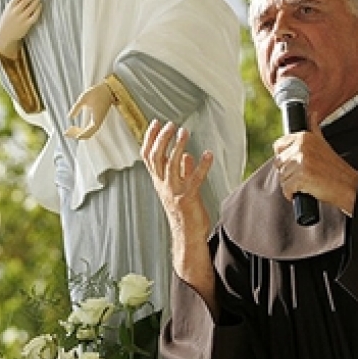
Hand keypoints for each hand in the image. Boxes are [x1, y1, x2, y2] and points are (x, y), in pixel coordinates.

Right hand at [0, 0, 43, 57]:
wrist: (4, 35)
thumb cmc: (8, 20)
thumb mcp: (8, 8)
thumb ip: (16, 1)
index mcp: (10, 6)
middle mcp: (15, 11)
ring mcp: (21, 18)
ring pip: (31, 6)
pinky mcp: (26, 25)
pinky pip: (34, 16)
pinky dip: (38, 10)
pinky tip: (41, 5)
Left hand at [64, 81, 113, 139]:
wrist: (108, 90)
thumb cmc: (97, 93)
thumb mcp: (84, 98)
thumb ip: (76, 108)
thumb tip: (70, 117)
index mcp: (96, 120)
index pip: (85, 133)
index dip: (75, 135)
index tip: (66, 133)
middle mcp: (98, 123)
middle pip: (87, 135)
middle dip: (76, 135)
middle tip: (65, 133)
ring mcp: (98, 122)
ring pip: (88, 133)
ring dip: (79, 133)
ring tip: (69, 129)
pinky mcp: (97, 119)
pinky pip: (90, 129)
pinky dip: (83, 130)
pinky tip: (75, 127)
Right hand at [142, 120, 216, 312]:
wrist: (188, 236)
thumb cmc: (185, 211)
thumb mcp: (179, 188)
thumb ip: (182, 171)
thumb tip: (185, 154)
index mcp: (159, 181)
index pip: (148, 156)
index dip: (149, 138)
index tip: (155, 122)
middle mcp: (163, 185)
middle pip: (156, 157)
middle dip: (161, 139)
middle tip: (170, 124)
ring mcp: (174, 192)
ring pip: (171, 165)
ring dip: (177, 146)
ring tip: (184, 131)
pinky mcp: (188, 199)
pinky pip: (194, 179)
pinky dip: (202, 166)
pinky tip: (208, 154)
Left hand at [273, 130, 357, 216]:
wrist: (348, 185)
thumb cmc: (334, 167)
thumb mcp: (323, 143)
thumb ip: (314, 128)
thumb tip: (312, 113)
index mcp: (304, 137)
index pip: (278, 146)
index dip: (285, 158)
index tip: (296, 164)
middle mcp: (301, 146)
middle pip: (279, 163)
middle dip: (289, 172)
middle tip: (305, 175)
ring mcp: (301, 161)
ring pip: (282, 177)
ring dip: (292, 184)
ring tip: (308, 182)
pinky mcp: (302, 177)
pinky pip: (286, 189)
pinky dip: (292, 194)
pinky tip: (305, 191)